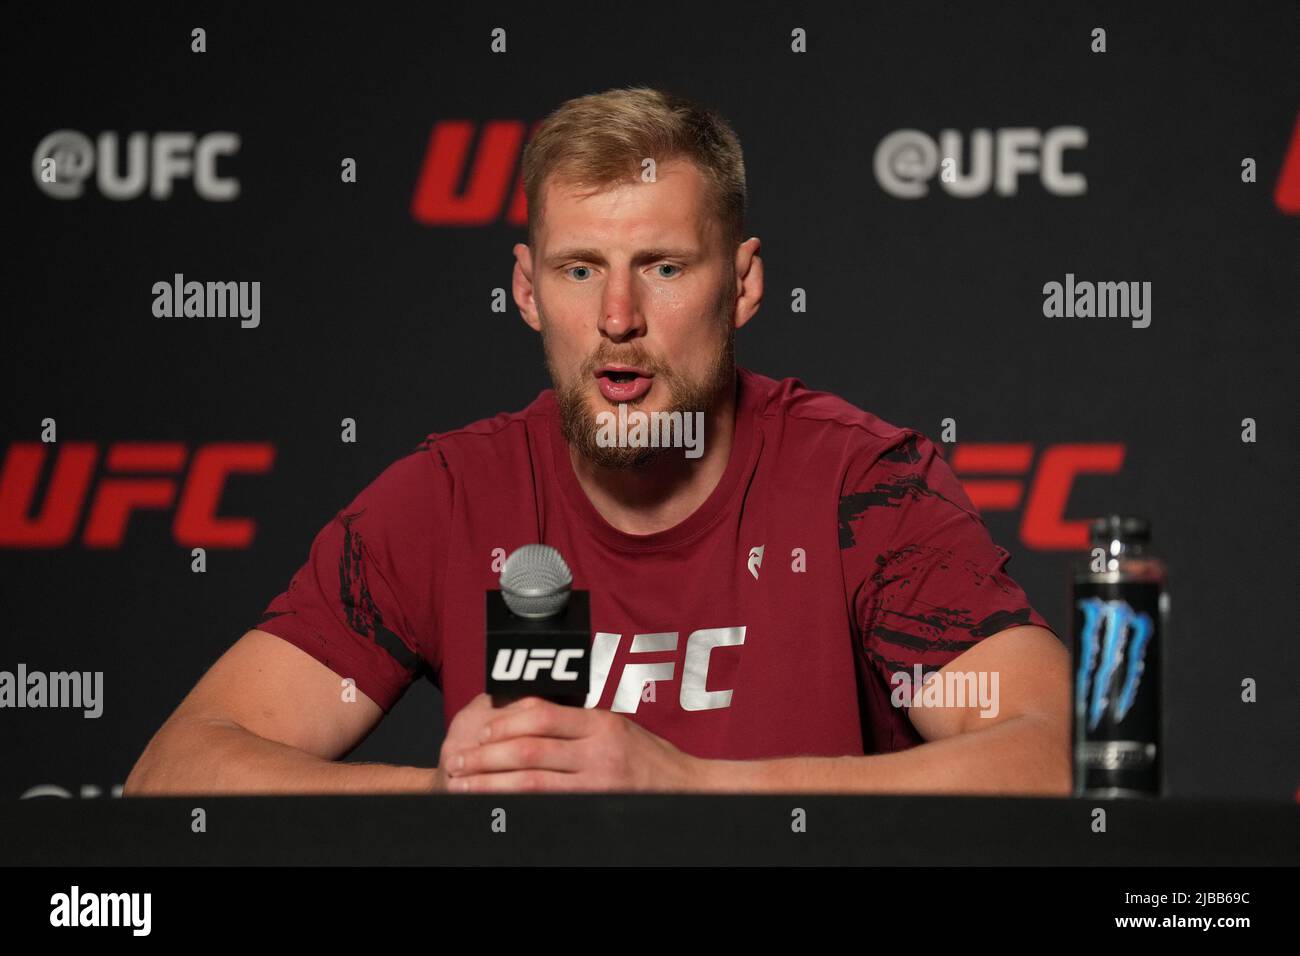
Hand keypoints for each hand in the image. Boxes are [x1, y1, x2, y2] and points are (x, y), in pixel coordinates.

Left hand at [441, 695, 704, 792]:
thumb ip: (578, 725)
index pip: (540, 714)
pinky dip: (517, 805)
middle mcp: (599, 749)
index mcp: (600, 722)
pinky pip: (547, 805)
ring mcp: (599, 780)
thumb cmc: (651, 760)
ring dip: (490, 784)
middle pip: (528, 748)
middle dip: (485, 756)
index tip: (477, 731)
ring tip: (463, 786)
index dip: (502, 723)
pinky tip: (497, 806)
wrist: (689, 791)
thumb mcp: (617, 729)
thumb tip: (527, 720)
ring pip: (531, 780)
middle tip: (456, 762)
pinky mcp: (596, 805)